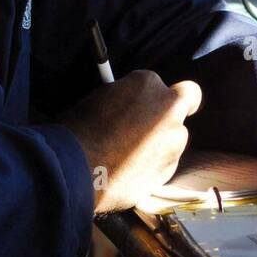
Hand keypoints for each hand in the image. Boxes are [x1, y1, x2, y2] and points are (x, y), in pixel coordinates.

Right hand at [61, 70, 202, 213]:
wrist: (77, 168)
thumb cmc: (79, 129)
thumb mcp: (101, 96)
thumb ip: (126, 96)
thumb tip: (129, 103)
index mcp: (149, 84)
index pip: (168, 85)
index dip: (160, 97)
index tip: (149, 104)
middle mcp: (169, 111)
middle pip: (179, 111)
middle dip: (164, 119)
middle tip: (142, 130)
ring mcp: (173, 143)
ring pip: (174, 142)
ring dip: (158, 146)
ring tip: (128, 156)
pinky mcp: (168, 172)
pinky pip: (164, 167)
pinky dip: (151, 168)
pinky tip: (128, 172)